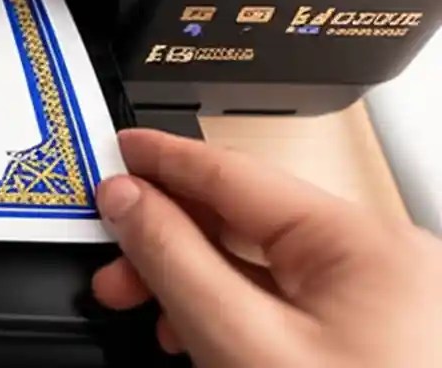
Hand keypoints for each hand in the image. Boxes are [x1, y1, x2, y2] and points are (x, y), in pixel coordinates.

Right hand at [92, 129, 441, 367]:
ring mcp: (381, 301)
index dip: (164, 160)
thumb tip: (129, 201)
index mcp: (361, 243)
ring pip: (262, 263)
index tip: (115, 148)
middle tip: (109, 260)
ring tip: (143, 308)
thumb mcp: (240, 344)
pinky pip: (285, 300)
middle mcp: (381, 260)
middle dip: (168, 236)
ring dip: (192, 278)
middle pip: (247, 219)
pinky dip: (230, 309)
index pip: (236, 173)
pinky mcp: (372, 338)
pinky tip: (194, 333)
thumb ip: (174, 261)